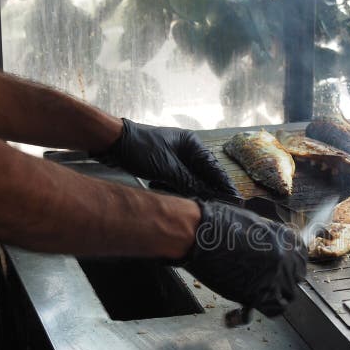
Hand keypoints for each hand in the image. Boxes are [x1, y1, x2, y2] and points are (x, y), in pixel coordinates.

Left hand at [95, 119, 240, 201]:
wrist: (113, 142)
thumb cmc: (141, 149)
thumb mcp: (167, 168)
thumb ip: (189, 182)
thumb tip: (208, 196)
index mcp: (193, 144)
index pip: (214, 168)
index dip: (225, 185)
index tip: (235, 200)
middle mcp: (188, 150)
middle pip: (205, 174)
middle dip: (211, 190)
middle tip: (223, 207)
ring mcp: (177, 157)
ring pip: (192, 178)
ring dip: (194, 190)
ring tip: (206, 204)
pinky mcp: (166, 164)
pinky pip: (180, 179)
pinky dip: (181, 188)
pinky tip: (182, 195)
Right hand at [182, 201, 306, 316]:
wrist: (200, 235)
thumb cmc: (218, 224)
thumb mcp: (253, 222)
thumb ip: (267, 237)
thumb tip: (268, 248)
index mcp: (285, 238)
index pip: (301, 256)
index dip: (290, 264)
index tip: (283, 268)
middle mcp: (285, 258)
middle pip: (296, 277)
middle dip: (284, 281)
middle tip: (267, 283)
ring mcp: (275, 278)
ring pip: (288, 296)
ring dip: (274, 297)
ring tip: (258, 296)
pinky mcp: (259, 295)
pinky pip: (273, 310)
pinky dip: (259, 311)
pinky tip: (241, 310)